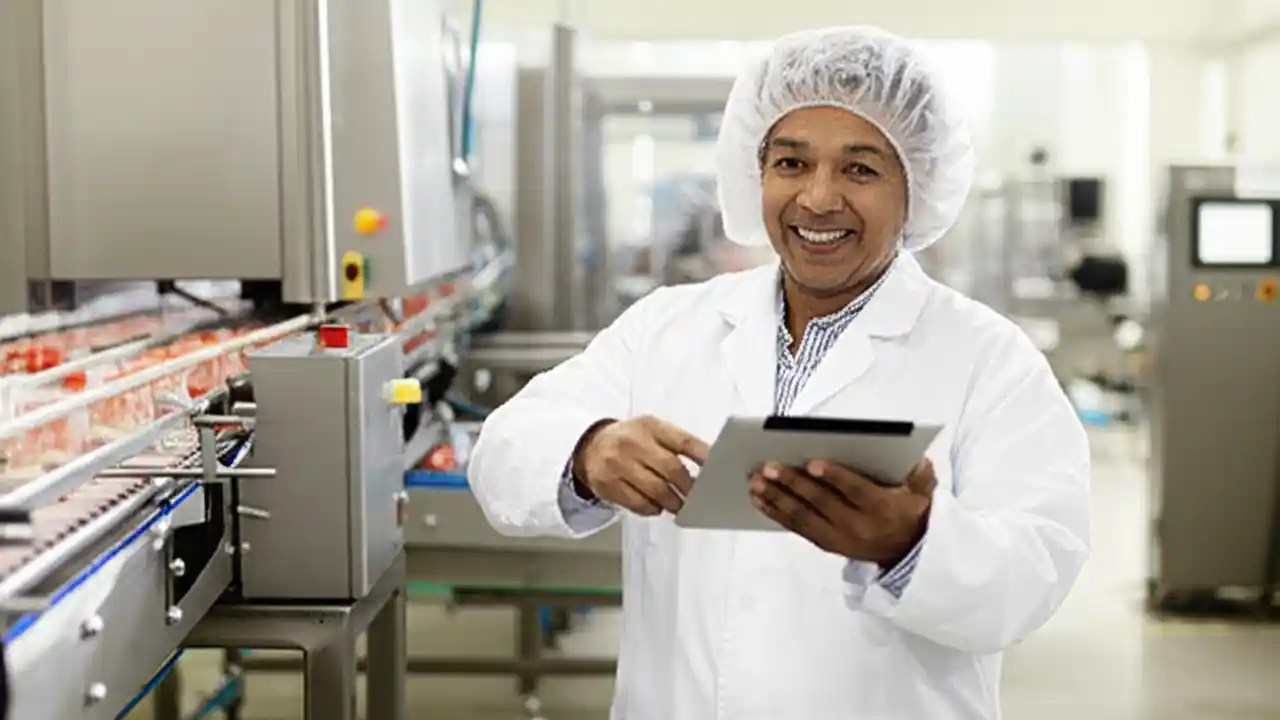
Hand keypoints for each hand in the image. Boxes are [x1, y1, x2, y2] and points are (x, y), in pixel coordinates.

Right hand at [573, 415, 709, 515]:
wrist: (591, 447)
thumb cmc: (631, 440)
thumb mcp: (653, 431)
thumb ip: (678, 443)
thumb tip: (709, 465)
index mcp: (650, 426)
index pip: (684, 442)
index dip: (704, 458)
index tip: (717, 472)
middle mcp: (632, 443)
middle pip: (671, 469)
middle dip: (688, 487)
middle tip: (697, 497)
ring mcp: (618, 464)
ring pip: (656, 490)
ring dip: (673, 502)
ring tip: (680, 505)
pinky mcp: (608, 485)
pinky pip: (638, 503)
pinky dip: (653, 508)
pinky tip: (658, 506)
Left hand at [749, 458, 936, 564]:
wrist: (906, 553)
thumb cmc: (909, 512)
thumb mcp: (924, 495)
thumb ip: (921, 476)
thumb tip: (918, 460)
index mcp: (881, 509)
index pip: (855, 490)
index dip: (833, 477)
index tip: (811, 463)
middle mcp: (857, 526)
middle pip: (820, 502)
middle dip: (792, 483)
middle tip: (769, 467)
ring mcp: (838, 538)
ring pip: (803, 516)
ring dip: (776, 498)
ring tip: (755, 482)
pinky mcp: (825, 543)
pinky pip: (797, 528)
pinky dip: (776, 513)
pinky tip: (759, 499)